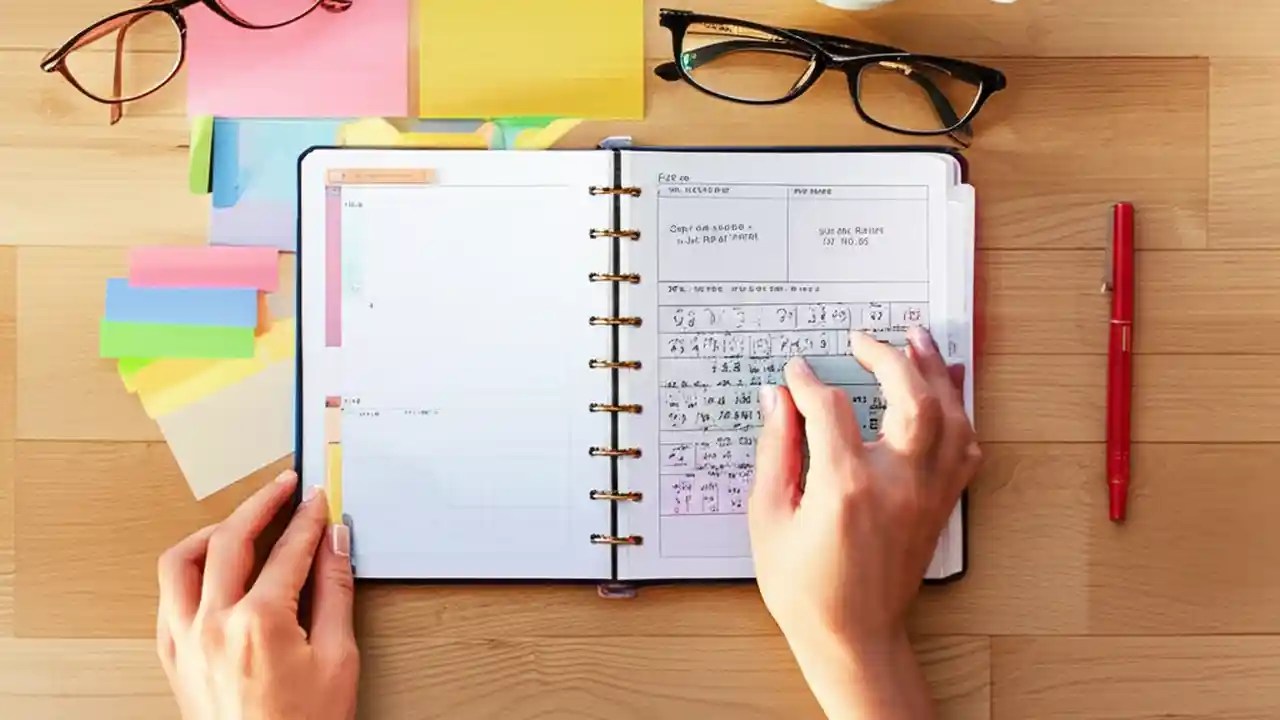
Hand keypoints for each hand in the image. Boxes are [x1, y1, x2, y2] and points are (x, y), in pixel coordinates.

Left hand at [156, 471, 358, 719]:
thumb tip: (336, 544)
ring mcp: (185, 642)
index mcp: (259, 623)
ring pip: (180, 563)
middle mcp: (213, 625)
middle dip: (260, 505)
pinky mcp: (173, 659)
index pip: (288, 550)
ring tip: (240, 522)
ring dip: (212, 533)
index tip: (319, 500)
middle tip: (284, 488)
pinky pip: (167, 599)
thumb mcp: (338, 658)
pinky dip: (188, 574)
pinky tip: (210, 571)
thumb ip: (335, 592)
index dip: (308, 518)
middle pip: (230, 540)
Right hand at [748, 327, 979, 719]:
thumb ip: (775, 451)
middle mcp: (897, 484)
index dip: (808, 382)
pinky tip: (949, 392)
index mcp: (845, 486)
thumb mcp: (769, 518)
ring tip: (919, 339)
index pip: (829, 408)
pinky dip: (960, 415)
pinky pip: (965, 450)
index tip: (795, 371)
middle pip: (911, 396)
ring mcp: (926, 494)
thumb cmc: (803, 588)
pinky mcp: (940, 506)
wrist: (853, 638)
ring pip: (950, 417)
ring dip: (937, 372)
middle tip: (862, 338)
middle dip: (887, 356)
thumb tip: (777, 400)